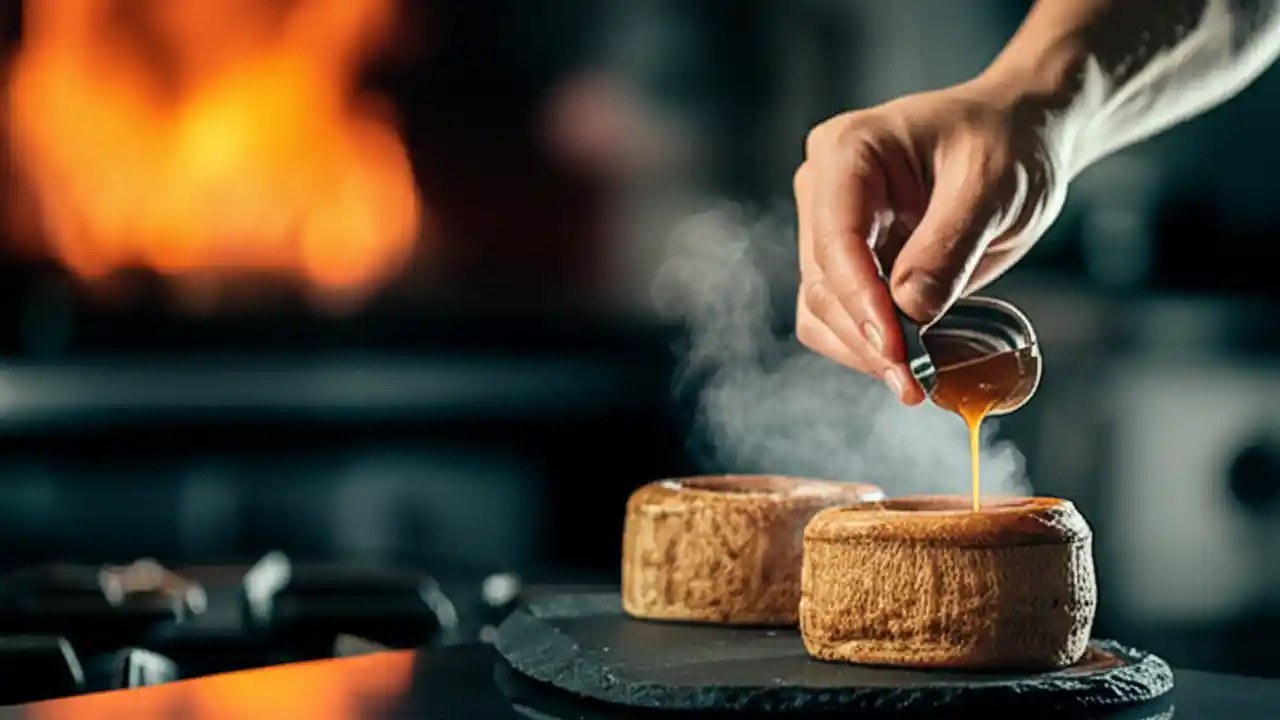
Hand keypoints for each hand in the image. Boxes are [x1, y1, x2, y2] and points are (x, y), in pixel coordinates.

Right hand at [794, 77, 1064, 403]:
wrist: (1020, 137)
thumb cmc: (1008, 142)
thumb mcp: (992, 185)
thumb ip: (950, 246)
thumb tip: (912, 311)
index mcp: (848, 151)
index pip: (837, 238)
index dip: (862, 301)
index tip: (897, 351)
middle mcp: (824, 190)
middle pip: (823, 283)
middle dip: (867, 337)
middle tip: (914, 383)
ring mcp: (830, 228)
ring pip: (822, 310)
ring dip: (865, 351)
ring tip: (917, 381)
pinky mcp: (849, 263)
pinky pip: (843, 318)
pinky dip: (874, 346)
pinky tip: (914, 362)